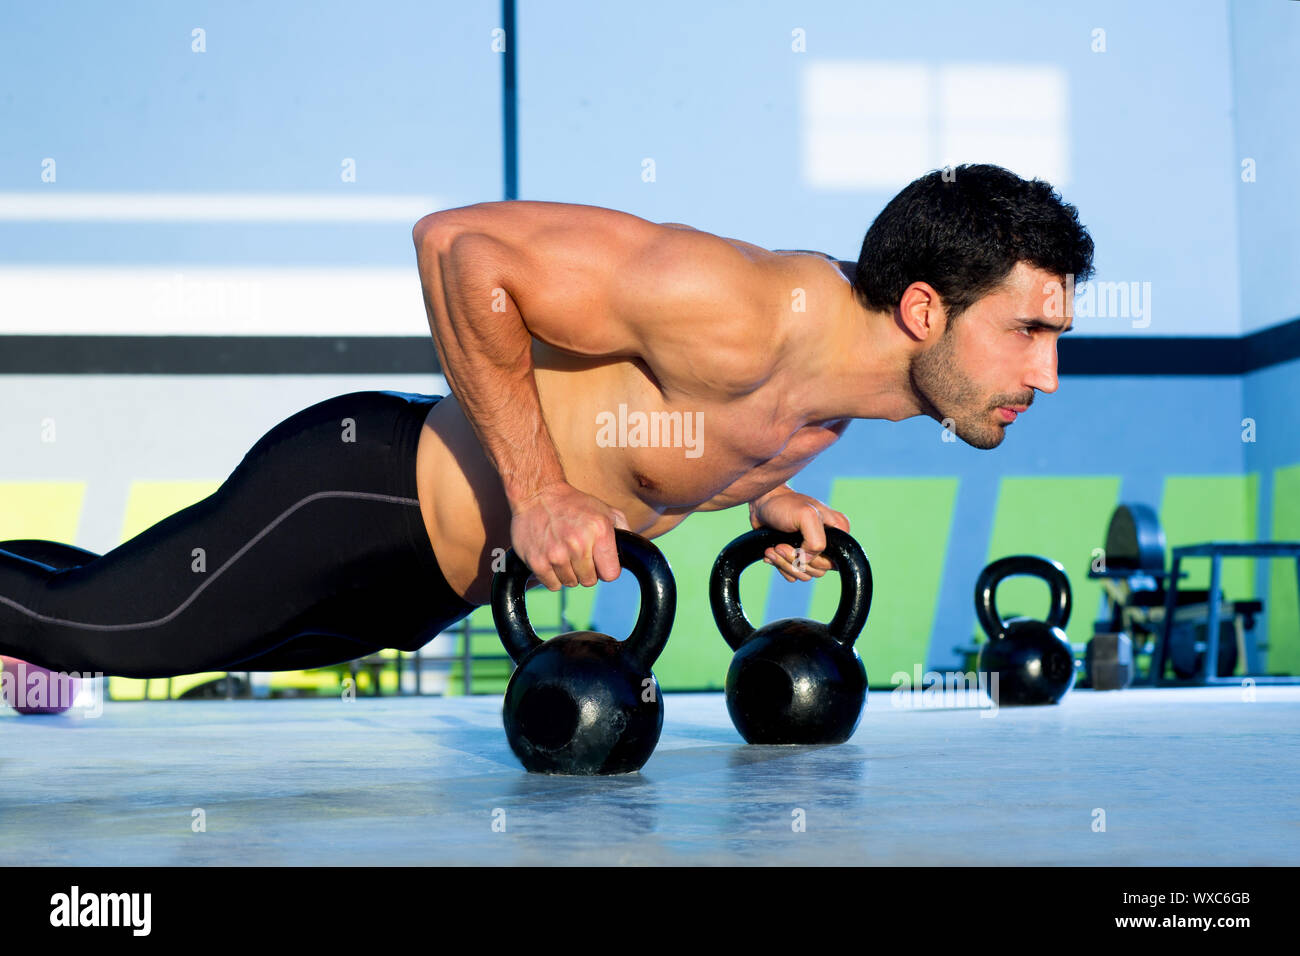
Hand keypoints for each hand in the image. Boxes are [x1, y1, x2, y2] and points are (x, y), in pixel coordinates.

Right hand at [509, 481, 630, 590]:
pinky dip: (553, 576)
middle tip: (578, 554)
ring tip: (564, 553)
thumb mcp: (605, 509)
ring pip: (571, 583)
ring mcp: (556, 554)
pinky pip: (552, 585)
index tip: (599, 561)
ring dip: (569, 573)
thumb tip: (633, 551)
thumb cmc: (574, 504)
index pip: (611, 574)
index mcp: (600, 531)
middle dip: (587, 571)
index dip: (606, 569)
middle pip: (590, 581)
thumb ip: (623, 530)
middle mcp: (578, 544)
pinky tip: (551, 558)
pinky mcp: (537, 561)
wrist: (537, 494)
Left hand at [750, 489, 850, 581]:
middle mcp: (828, 542)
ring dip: (784, 564)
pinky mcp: (797, 556)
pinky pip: (794, 574)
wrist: (762, 503)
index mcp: (838, 531)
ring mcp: (812, 550)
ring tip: (772, 549)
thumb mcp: (806, 516)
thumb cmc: (784, 504)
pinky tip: (771, 552)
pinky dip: (780, 566)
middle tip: (779, 546)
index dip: (814, 560)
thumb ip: (816, 541)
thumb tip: (807, 561)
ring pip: (805, 574)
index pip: (834, 562)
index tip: (796, 546)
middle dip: (795, 561)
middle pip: (818, 571)